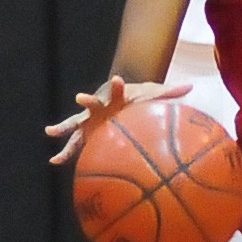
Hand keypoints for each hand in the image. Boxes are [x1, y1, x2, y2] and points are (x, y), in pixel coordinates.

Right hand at [45, 74, 186, 164]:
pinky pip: (74, 145)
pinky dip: (65, 153)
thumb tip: (191, 86)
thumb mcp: (153, 94)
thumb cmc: (138, 98)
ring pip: (75, 124)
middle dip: (87, 101)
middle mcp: (100, 107)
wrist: (119, 97)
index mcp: (116, 97)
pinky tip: (54, 162)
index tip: (116, 79)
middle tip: (80, 98)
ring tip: (50, 131)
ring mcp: (89, 120)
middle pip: (92, 103)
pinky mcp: (85, 133)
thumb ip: (169, 92)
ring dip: (64, 128)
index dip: (116, 85)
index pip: (117, 89)